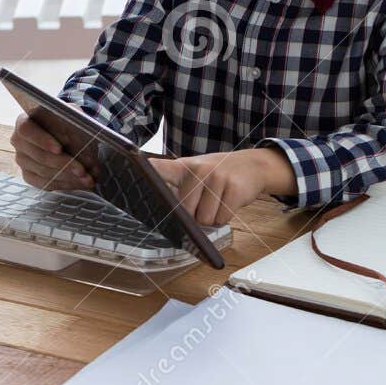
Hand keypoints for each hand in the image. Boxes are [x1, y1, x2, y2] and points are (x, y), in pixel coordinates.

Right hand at [11, 113, 93, 191]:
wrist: (68, 135)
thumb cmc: (68, 124)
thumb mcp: (70, 120)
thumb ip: (69, 128)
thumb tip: (72, 142)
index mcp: (24, 122)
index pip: (27, 130)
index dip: (43, 140)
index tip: (59, 149)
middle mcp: (20, 142)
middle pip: (40, 156)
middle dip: (66, 164)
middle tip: (83, 169)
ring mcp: (22, 160)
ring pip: (45, 172)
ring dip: (70, 177)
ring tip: (89, 177)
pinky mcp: (29, 175)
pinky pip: (46, 184)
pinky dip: (66, 184)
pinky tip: (80, 182)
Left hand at [150, 149, 294, 226]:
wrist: (254, 165)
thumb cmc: (219, 174)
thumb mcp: (196, 171)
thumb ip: (178, 186)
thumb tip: (167, 214)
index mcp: (183, 166)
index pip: (158, 169)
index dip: (145, 173)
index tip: (132, 167)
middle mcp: (198, 170)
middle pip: (185, 212)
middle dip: (195, 216)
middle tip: (204, 203)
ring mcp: (217, 178)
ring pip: (205, 219)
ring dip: (212, 218)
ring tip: (218, 202)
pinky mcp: (234, 189)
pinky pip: (222, 218)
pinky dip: (225, 217)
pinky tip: (229, 203)